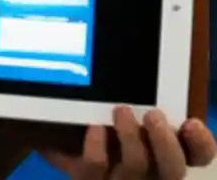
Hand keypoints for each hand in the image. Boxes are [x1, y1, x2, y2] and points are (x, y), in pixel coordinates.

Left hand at [40, 107, 216, 178]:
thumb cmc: (103, 132)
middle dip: (165, 141)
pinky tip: (94, 128)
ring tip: (122, 110)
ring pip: (137, 167)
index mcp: (165, 158)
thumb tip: (162, 95)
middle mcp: (150, 175)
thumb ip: (143, 108)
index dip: (201, 144)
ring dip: (131, 137)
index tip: (191, 123)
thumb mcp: (128, 121)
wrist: (65, 147)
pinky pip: (96, 167)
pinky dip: (96, 145)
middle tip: (153, 114)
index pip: (198, 157)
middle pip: (173, 170)